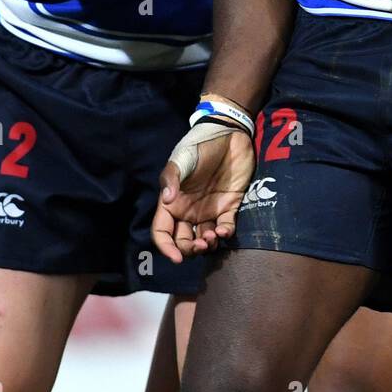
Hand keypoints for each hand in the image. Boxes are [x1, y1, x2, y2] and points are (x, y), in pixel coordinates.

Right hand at [152, 123, 255, 262]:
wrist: (228, 133)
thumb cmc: (200, 144)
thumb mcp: (182, 158)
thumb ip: (172, 177)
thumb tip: (166, 199)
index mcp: (172, 203)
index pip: (162, 232)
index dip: (166, 248)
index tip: (177, 258)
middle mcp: (188, 211)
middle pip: (183, 241)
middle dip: (189, 250)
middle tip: (201, 245)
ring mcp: (209, 210)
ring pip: (204, 239)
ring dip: (207, 245)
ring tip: (213, 236)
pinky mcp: (229, 206)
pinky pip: (226, 227)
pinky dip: (225, 234)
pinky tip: (225, 230)